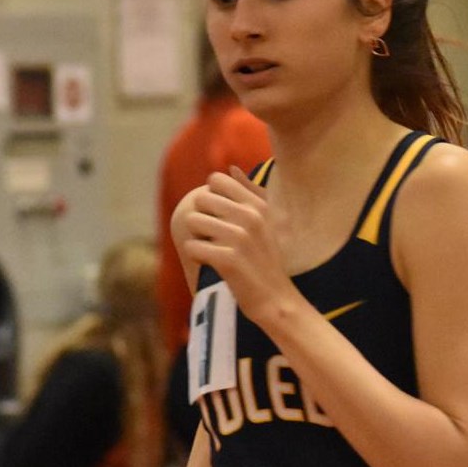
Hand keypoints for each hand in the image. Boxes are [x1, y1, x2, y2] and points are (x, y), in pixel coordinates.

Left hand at [180, 168, 295, 325]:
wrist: (275, 298)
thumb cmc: (266, 259)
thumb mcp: (266, 221)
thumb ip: (250, 192)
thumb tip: (231, 168)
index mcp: (258, 205)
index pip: (217, 179)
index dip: (210, 196)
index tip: (218, 215)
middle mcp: (250, 217)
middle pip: (201, 199)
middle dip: (201, 217)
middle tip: (212, 237)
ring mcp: (239, 238)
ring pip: (193, 221)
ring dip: (196, 237)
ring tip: (211, 249)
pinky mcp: (228, 259)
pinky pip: (192, 247)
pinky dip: (196, 256)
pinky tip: (209, 263)